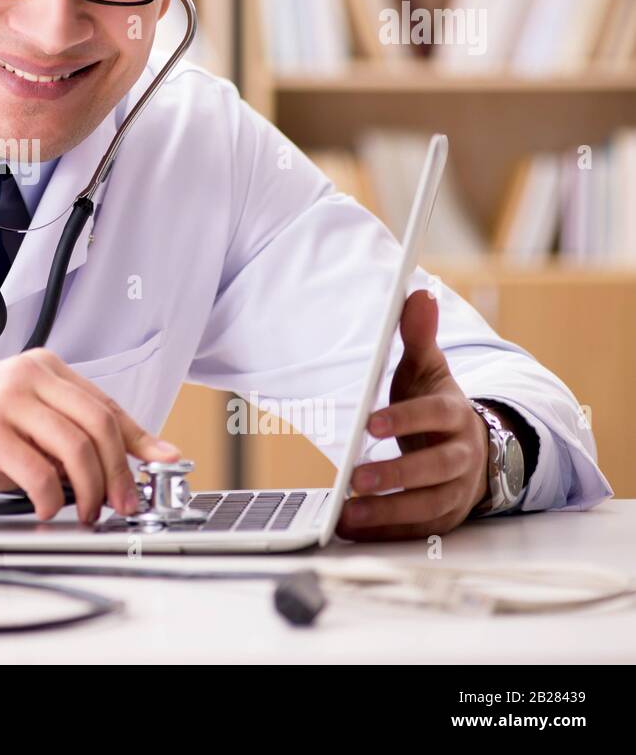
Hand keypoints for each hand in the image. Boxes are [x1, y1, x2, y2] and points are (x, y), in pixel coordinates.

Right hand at [0, 348, 179, 521]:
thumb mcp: (23, 426)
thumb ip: (67, 437)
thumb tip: (124, 466)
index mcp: (42, 366)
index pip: (107, 405)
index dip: (141, 440)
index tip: (163, 463)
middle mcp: (28, 374)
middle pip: (100, 425)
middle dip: (121, 472)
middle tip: (123, 504)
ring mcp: (7, 398)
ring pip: (77, 448)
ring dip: (90, 491)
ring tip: (86, 512)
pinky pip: (40, 471)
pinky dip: (50, 499)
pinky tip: (45, 509)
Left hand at [336, 289, 488, 541]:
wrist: (476, 448)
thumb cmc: (438, 406)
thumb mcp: (428, 369)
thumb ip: (418, 336)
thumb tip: (416, 293)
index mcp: (454, 414)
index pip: (435, 415)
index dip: (405, 419)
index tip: (369, 424)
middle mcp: (461, 455)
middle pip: (436, 469)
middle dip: (397, 475)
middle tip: (356, 478)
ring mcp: (457, 489)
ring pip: (429, 506)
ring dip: (389, 513)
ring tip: (348, 513)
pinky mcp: (446, 516)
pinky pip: (420, 530)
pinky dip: (387, 532)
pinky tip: (351, 529)